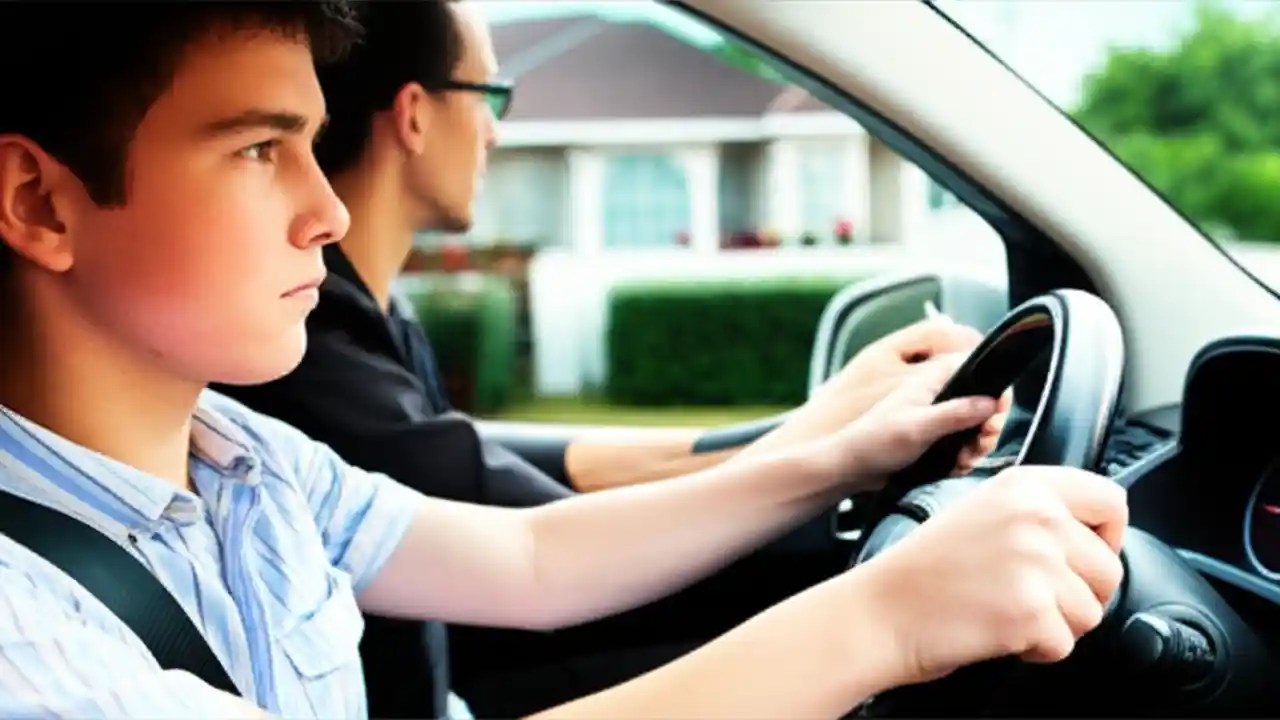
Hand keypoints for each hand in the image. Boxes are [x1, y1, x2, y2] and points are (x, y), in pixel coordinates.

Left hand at [824, 354, 999, 489]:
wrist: (852, 468)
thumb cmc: (877, 442)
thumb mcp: (919, 427)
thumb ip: (956, 414)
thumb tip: (991, 402)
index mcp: (932, 379)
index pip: (976, 370)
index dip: (994, 391)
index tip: (995, 417)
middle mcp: (937, 394)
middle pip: (982, 402)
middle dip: (988, 426)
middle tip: (979, 445)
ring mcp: (937, 416)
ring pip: (975, 426)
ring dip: (977, 445)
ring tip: (964, 460)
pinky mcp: (935, 438)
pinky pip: (962, 444)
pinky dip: (964, 457)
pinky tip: (955, 467)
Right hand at [851, 466, 1126, 686]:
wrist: (881, 611)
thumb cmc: (927, 570)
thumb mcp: (983, 511)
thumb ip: (1038, 512)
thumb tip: (1094, 537)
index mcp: (1026, 485)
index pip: (1111, 500)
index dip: (1106, 536)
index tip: (1082, 556)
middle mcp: (1037, 516)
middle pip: (1108, 569)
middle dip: (1079, 594)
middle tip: (1028, 596)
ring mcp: (1036, 563)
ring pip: (1092, 612)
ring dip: (1056, 624)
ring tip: (1006, 610)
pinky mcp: (1032, 611)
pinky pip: (1065, 644)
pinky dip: (1036, 649)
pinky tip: (997, 630)